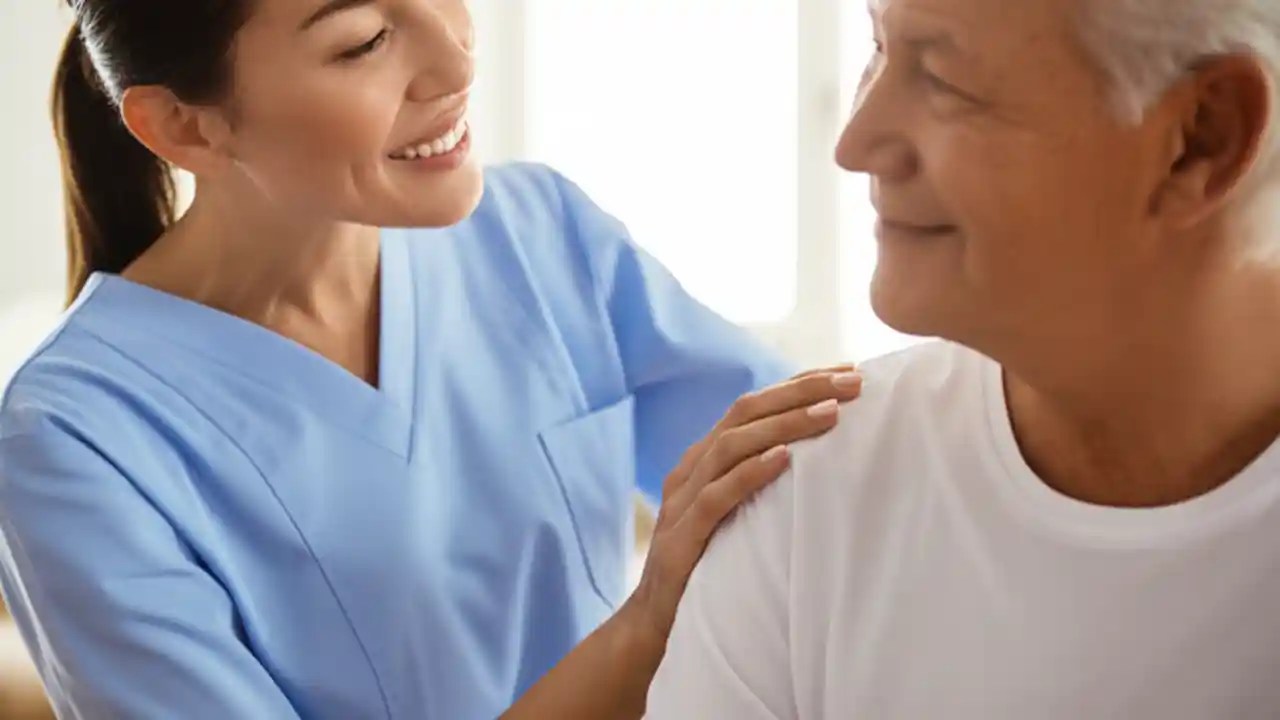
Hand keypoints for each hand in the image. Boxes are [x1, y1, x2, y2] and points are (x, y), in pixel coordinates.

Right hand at [622, 365, 863, 648]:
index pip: (754, 405)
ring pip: (732, 445)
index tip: (848, 371)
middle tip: (852, 382)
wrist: (655, 622)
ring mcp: (683, 501)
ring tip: (831, 413)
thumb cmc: (708, 565)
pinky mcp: (682, 537)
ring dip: (785, 425)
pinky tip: (785, 459)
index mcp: (705, 458)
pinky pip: (717, 496)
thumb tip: (821, 457)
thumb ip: (761, 482)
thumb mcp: (737, 513)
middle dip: (801, 392)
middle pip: (745, 412)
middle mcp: (692, 469)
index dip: (799, 384)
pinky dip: (751, 473)